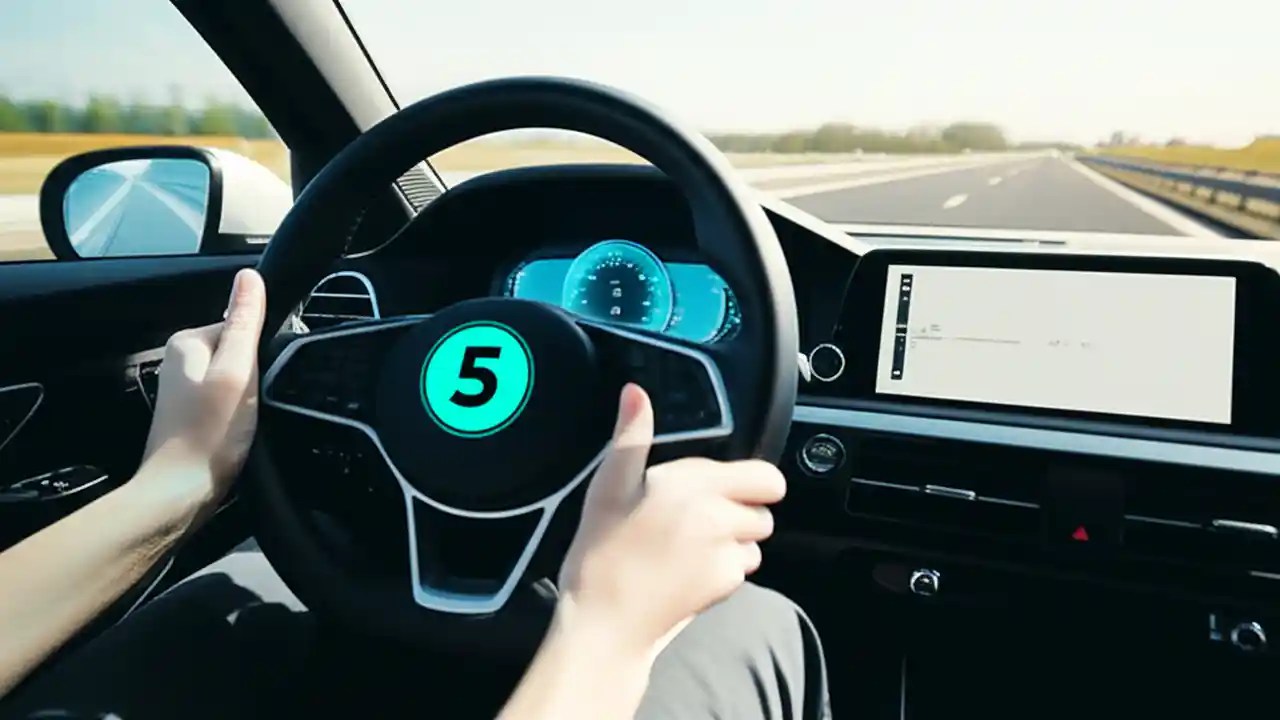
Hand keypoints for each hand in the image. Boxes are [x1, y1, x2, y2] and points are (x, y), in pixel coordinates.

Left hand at [137, 269, 266, 505]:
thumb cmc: (211, 432)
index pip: (241, 326)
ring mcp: (182, 390)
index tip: (265, 378)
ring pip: (234, 379)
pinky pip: (226, 401)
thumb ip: (244, 322)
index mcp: (188, 341)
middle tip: (258, 402)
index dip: (262, 350)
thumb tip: (249, 275)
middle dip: (255, 375)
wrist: (181, 493)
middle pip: (238, 352)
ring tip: (248, 421)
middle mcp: (180, 360)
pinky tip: (239, 434)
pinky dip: (237, 414)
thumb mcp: (236, 370)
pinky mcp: (190, 415)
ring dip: (248, 397)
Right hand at [556, 384, 785, 658]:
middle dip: (741, 511)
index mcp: (692, 484)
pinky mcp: (726, 586)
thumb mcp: (607, 487)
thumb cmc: (601, 553)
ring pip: (755, 540)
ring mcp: (725, 554)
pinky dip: (724, 570)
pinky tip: (688, 571)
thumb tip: (635, 392)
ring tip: (690, 547)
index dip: (750, 481)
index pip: (765, 477)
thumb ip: (631, 437)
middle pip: (763, 509)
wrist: (604, 622)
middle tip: (699, 519)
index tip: (720, 489)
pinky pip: (741, 570)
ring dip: (736, 541)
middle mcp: (718, 517)